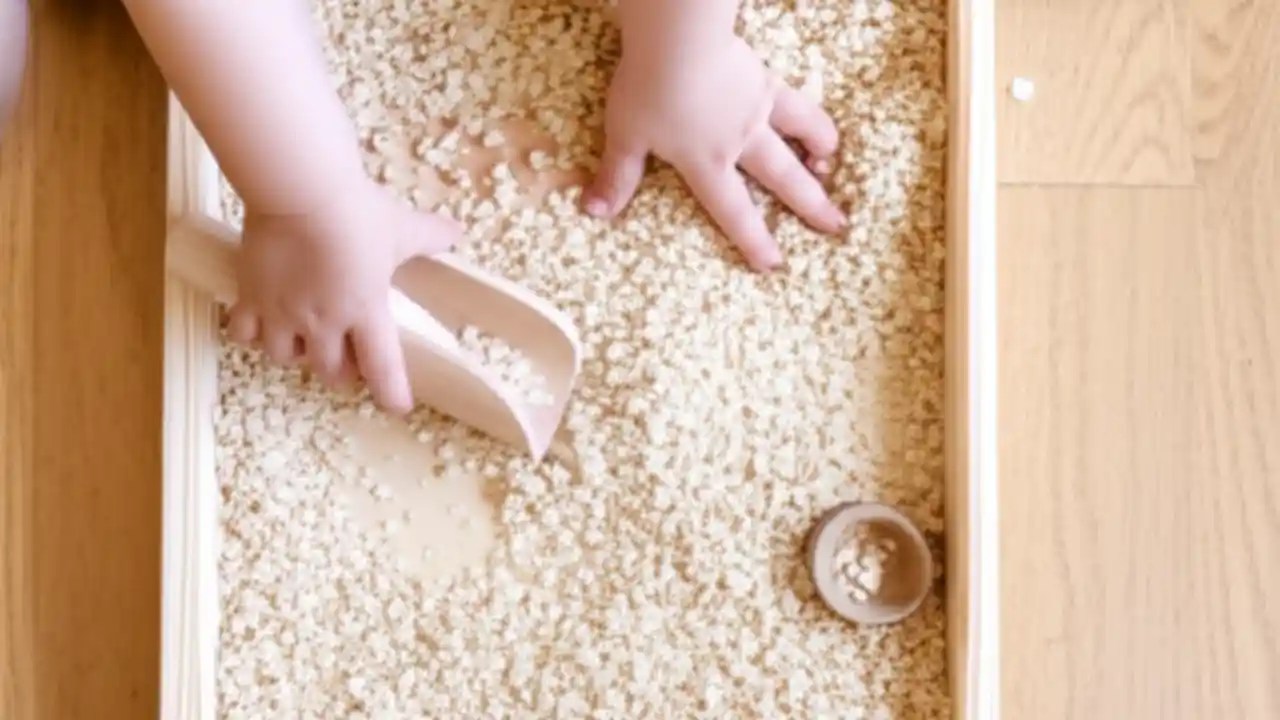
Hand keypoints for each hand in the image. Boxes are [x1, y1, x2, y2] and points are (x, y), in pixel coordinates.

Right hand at [226, 177, 459, 414]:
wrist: (300, 190)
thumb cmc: (357, 212)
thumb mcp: (401, 227)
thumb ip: (430, 235)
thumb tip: (457, 233)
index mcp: (365, 311)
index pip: (382, 367)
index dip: (391, 392)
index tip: (398, 406)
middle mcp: (323, 322)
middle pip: (330, 371)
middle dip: (341, 372)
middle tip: (346, 356)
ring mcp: (282, 312)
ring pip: (284, 357)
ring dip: (297, 353)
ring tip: (303, 336)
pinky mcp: (250, 296)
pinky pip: (244, 334)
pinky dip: (252, 334)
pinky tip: (263, 321)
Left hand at [585, 29, 843, 270]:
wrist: (678, 39)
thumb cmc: (647, 88)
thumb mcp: (625, 135)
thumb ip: (616, 176)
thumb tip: (593, 212)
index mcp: (706, 163)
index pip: (733, 211)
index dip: (754, 240)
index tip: (774, 264)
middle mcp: (740, 142)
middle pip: (783, 179)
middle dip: (811, 206)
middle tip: (837, 225)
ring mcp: (758, 108)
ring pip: (801, 135)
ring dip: (820, 151)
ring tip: (830, 164)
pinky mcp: (764, 77)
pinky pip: (795, 101)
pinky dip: (810, 114)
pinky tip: (816, 119)